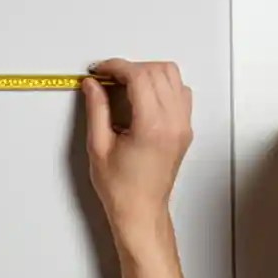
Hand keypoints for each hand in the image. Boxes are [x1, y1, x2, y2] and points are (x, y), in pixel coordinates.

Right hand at [81, 59, 192, 254]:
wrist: (141, 211)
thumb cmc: (120, 188)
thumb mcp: (98, 146)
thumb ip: (96, 109)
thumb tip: (93, 85)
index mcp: (152, 127)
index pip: (139, 76)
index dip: (116, 66)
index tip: (100, 70)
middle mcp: (173, 123)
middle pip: (158, 71)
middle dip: (130, 67)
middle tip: (108, 77)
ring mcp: (183, 125)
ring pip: (173, 77)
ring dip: (148, 73)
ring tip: (125, 84)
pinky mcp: (185, 129)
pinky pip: (181, 93)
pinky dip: (163, 85)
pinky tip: (143, 96)